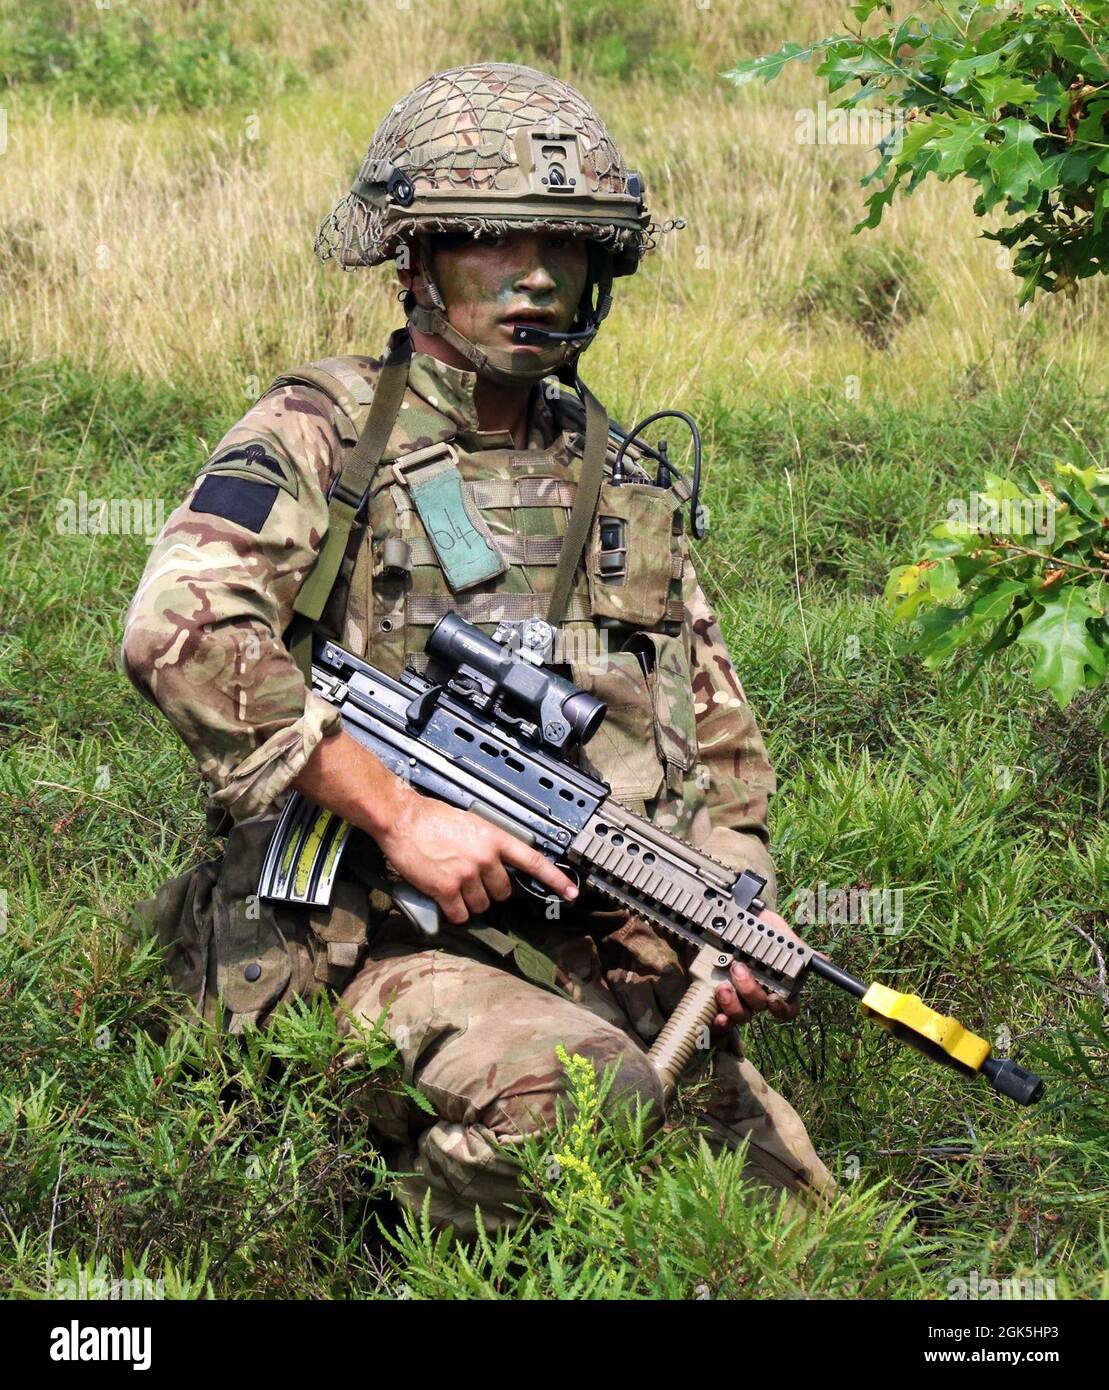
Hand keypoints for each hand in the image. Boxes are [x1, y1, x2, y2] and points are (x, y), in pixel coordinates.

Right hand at [376, 787, 578, 925]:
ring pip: (482, 906)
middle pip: (503, 892)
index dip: (554, 879)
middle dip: (489, 890)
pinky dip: (454, 912)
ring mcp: (467, 874)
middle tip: (470, 879)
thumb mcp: (471, 824)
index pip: (533, 861)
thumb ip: (488, 845)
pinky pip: (461, 914)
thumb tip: (498, 864)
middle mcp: (485, 857)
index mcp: (495, 838)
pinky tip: (445, 899)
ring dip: (470, 902)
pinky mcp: (447, 889)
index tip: (571, 892)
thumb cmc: (433, 819)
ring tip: (454, 884)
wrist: (403, 820)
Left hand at [711, 908, 800, 1051]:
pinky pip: (721, 1016)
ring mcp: (738, 998)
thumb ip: (796, 946)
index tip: (774, 999)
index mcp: (778, 984)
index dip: (782, 1009)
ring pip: (741, 1014)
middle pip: (760, 1007)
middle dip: (749, 991)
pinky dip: (719, 1020)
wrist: (730, 917)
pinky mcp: (718, 997)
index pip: (787, 1008)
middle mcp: (759, 994)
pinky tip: (717, 1015)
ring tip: (722, 987)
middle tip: (738, 969)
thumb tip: (824, 959)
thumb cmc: (759, 926)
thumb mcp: (778, 931)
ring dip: (732, 1005)